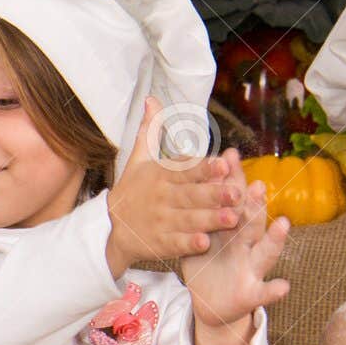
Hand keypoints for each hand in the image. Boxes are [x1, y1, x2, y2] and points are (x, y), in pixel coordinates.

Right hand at [105, 97, 244, 276]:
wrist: (108, 226)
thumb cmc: (132, 190)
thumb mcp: (138, 159)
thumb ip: (150, 131)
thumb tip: (151, 100)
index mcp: (161, 175)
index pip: (185, 169)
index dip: (204, 166)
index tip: (224, 162)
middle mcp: (162, 197)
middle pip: (191, 195)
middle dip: (214, 194)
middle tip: (237, 193)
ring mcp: (160, 222)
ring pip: (189, 220)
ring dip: (210, 219)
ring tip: (232, 218)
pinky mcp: (159, 243)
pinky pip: (176, 243)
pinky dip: (189, 244)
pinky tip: (205, 243)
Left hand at [182, 170, 290, 327]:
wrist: (212, 302)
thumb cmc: (207, 262)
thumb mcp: (201, 232)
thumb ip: (200, 204)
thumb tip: (187, 168)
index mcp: (231, 227)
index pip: (233, 199)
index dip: (232, 179)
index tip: (229, 156)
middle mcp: (246, 244)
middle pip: (251, 221)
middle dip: (255, 204)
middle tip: (257, 185)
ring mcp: (252, 267)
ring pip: (266, 252)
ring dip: (275, 239)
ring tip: (283, 224)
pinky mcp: (252, 293)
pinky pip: (265, 292)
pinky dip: (274, 290)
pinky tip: (283, 287)